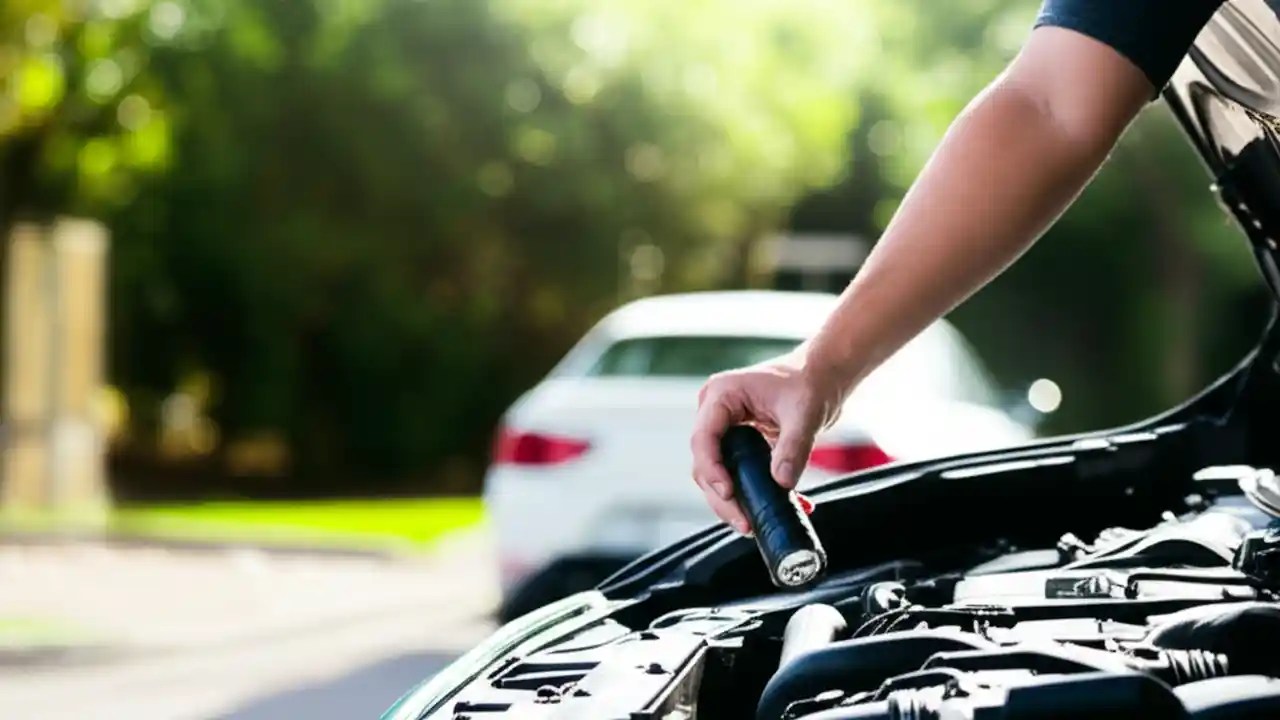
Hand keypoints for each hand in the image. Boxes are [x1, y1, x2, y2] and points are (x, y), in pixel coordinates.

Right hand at [691, 349, 847, 533]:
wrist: (823, 375)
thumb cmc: (810, 382)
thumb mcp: (805, 414)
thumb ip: (793, 447)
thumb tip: (782, 483)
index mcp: (721, 395)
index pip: (704, 438)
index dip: (712, 470)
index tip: (729, 493)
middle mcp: (715, 412)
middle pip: (705, 462)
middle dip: (722, 496)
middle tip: (744, 522)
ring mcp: (724, 428)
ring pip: (716, 473)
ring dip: (733, 501)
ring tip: (754, 523)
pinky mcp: (737, 442)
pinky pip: (734, 472)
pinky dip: (749, 492)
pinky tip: (774, 507)